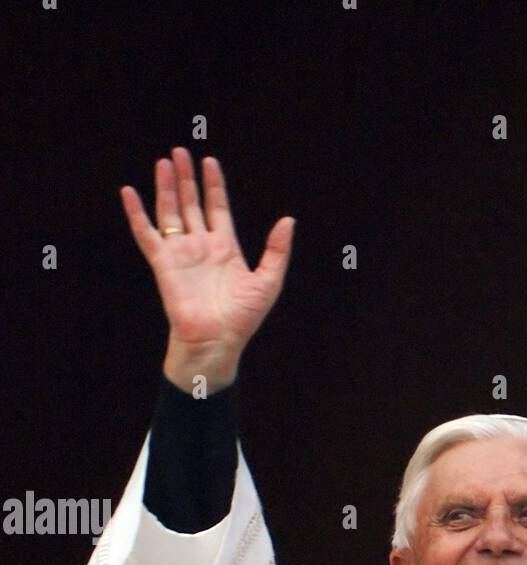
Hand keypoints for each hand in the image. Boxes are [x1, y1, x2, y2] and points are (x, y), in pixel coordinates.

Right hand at [119, 148, 294, 389]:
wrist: (216, 342)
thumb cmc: (242, 318)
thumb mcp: (268, 281)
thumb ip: (277, 251)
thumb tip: (288, 220)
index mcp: (225, 248)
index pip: (217, 207)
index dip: (213, 184)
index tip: (209, 161)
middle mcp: (201, 246)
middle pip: (191, 203)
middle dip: (186, 178)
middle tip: (180, 151)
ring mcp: (181, 253)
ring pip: (170, 211)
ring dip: (166, 187)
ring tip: (164, 161)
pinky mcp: (163, 263)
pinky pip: (146, 233)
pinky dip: (136, 213)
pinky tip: (129, 191)